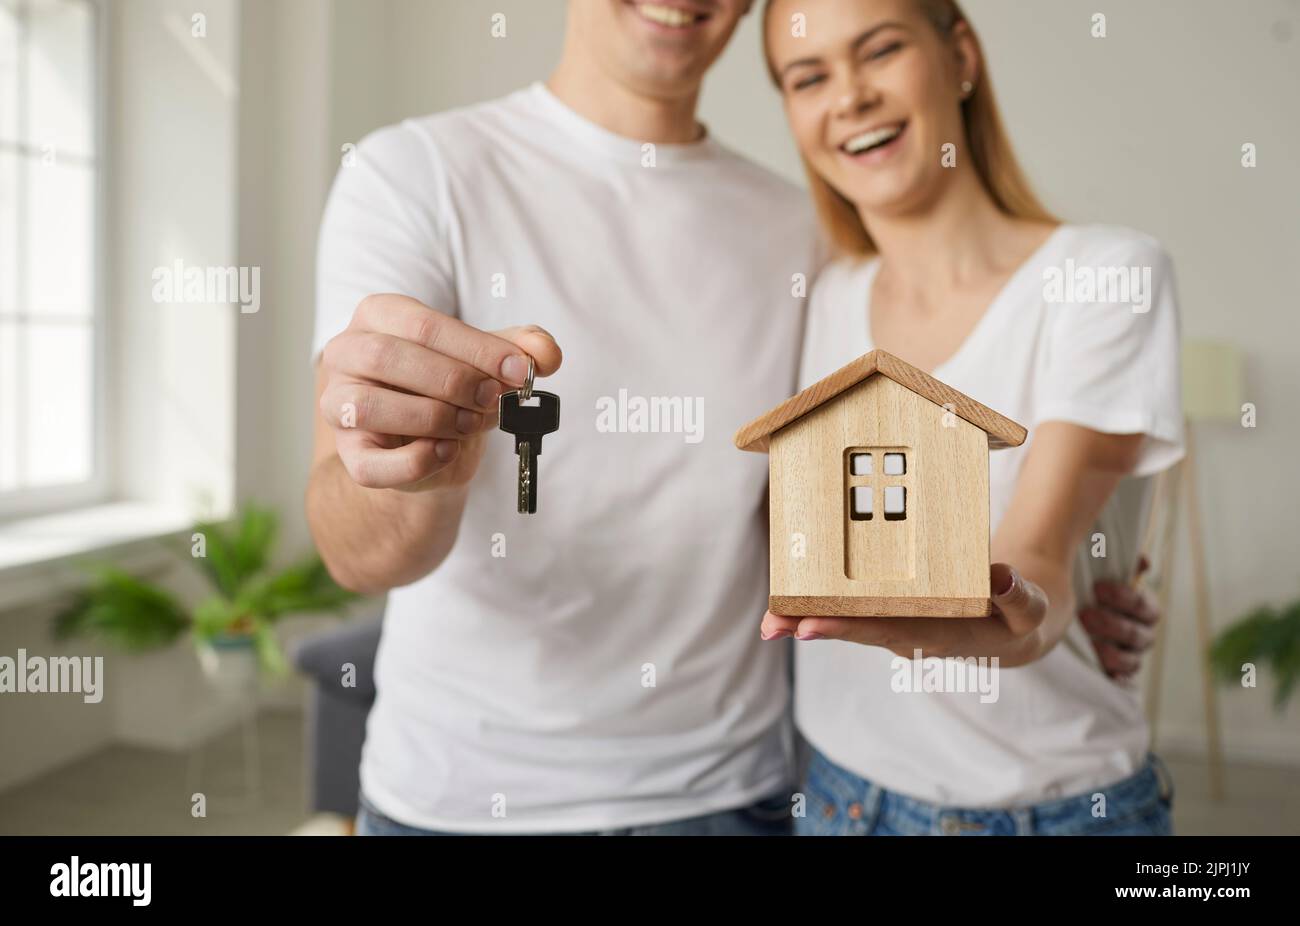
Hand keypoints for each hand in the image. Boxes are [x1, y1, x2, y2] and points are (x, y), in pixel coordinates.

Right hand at [319, 293, 561, 490]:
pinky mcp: (350, 455)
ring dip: (432, 417)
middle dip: (453, 380)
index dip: (477, 350)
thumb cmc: (453, 387)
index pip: (424, 325)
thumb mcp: (489, 361)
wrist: (432, 444)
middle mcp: (347, 353)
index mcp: (380, 315)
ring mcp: (338, 404)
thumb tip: (547, 353)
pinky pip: (369, 465)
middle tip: (494, 399)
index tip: (520, 371)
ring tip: (470, 424)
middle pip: (388, 357)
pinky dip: (415, 462)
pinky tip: (446, 452)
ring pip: (367, 406)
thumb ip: (518, 350)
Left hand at [759, 563, 1048, 666]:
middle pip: (852, 628)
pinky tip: (790, 598)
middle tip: (770, 627)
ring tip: (768, 620)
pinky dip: (822, 601)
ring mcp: (896, 623)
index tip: (808, 627)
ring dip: (805, 619)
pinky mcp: (890, 610)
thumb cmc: (1018, 617)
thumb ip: (1018, 598)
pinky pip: (853, 605)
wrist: (1012, 627)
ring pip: (846, 619)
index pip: (883, 629)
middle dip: (809, 627)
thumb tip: (1001, 577)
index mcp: (935, 634)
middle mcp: (907, 633)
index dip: (845, 627)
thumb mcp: (1030, 610)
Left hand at [1080, 555, 1159, 680]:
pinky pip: (1124, 680)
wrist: (1067, 617)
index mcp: (1141, 607)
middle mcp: (1140, 632)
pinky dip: (1118, 678)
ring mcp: (1130, 654)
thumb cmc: (1089, 591)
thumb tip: (1143, 561)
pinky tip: (1108, 674)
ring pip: (1132, 659)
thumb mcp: (1098, 573)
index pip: (1145, 606)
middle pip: (1139, 634)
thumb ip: (1117, 562)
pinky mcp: (1116, 672)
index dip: (1124, 597)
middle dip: (1112, 624)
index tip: (1097, 588)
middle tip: (1085, 614)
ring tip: (1090, 641)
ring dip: (1112, 651)